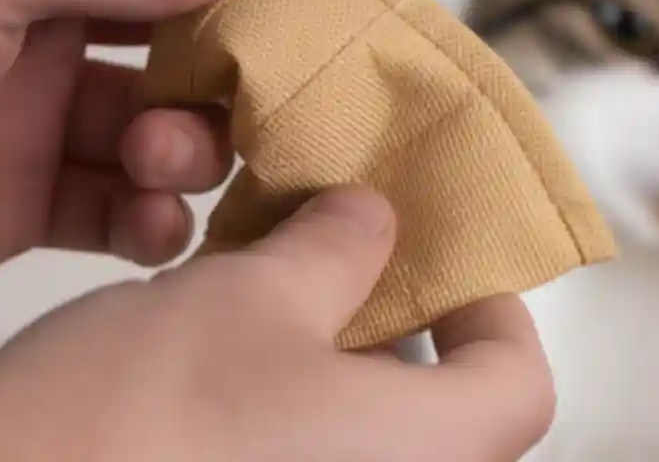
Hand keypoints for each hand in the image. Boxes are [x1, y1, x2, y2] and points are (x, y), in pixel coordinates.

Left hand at [0, 0, 301, 285]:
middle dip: (236, 66)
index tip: (330, 0)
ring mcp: (47, 95)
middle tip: (262, 100)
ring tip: (157, 155)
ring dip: (190, 143)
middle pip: (199, 24)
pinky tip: (149, 219)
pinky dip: (155, 215)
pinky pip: (127, 202)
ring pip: (175, 119)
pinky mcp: (34, 187)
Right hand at [0, 187, 554, 461]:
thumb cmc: (140, 411)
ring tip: (266, 272)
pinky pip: (292, 447)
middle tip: (343, 243)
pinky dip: (279, 390)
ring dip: (326, 342)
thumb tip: (372, 219)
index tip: (444, 252)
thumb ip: (335, 250)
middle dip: (392, 311)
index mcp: (424, 455)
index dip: (494, 306)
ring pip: (355, 420)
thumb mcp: (251, 297)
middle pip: (436, 401)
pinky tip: (214, 336)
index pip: (517, 383)